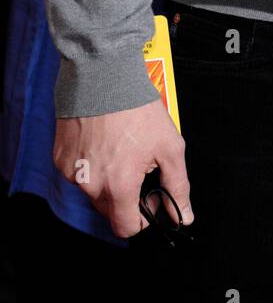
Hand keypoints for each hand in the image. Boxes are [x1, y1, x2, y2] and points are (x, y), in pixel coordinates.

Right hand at [53, 97, 193, 239]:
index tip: (149, 201)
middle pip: (110, 209)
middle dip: (126, 196)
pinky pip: (78, 172)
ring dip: (107, 179)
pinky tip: (102, 140)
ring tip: (120, 148)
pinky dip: (90, 163)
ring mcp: (72, 172)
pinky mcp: (60, 157)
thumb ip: (177, 185)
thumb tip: (183, 216)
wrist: (104, 75)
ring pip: (93, 190)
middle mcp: (90, 184)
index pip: (127, 227)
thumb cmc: (137, 108)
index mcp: (118, 186)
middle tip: (138, 167)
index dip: (142, 219)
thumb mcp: (170, 146)